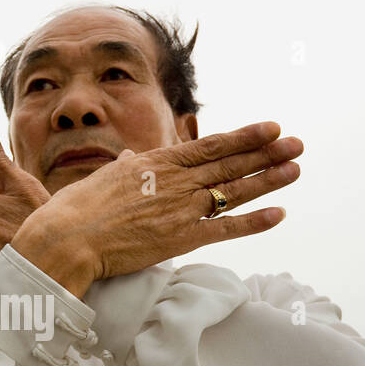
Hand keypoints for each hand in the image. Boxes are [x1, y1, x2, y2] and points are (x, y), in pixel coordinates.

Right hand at [10, 121, 301, 295]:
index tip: (270, 127)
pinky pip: (226, 229)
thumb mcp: (103, 178)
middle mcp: (175, 181)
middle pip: (230, 164)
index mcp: (156, 162)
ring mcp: (180, 209)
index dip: (244, 136)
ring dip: (268, 180)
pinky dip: (254, 222)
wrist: (67, 239)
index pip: (210, 146)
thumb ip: (125, 168)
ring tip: (295, 169)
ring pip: (234, 191)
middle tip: (297, 143)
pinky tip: (279, 214)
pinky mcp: (180, 238)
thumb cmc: (76, 209)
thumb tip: (132, 159)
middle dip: (267, 153)